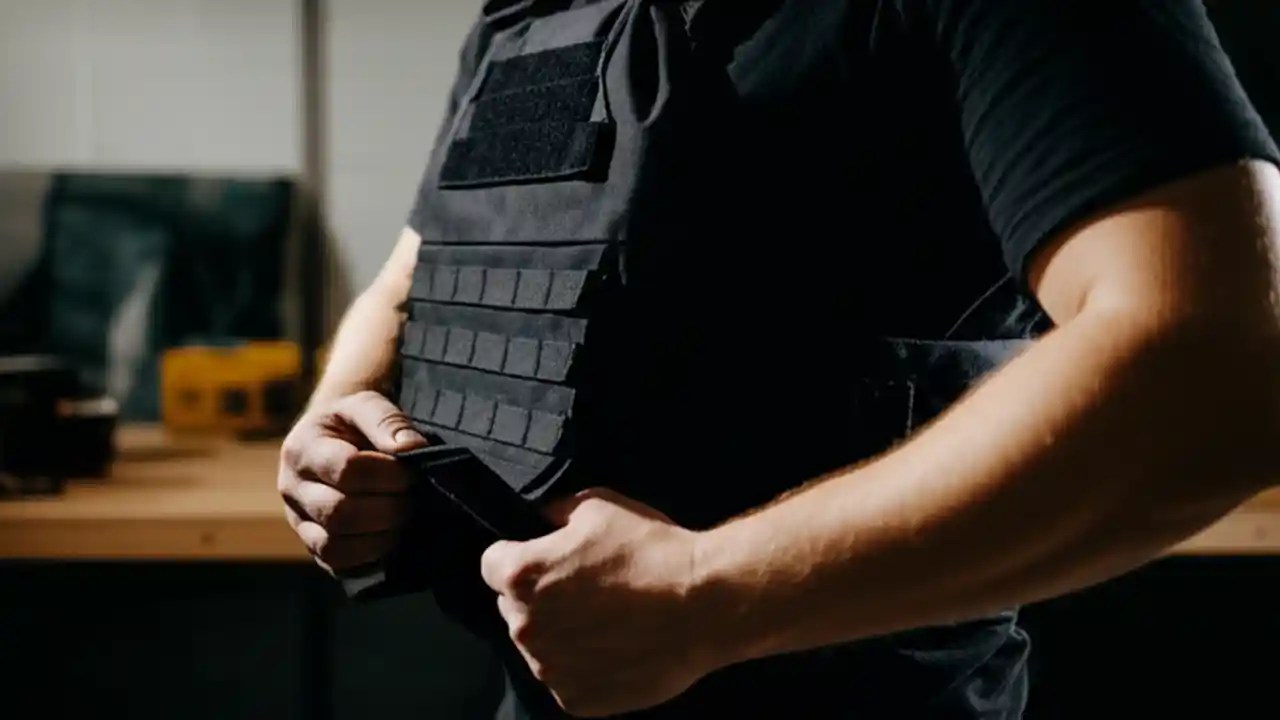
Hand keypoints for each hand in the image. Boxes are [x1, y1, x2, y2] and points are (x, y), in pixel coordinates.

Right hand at [277, 390, 427, 573]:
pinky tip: (388, 538)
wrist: (333, 437)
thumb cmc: (351, 422)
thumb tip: (412, 448)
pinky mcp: (311, 545)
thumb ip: (388, 420)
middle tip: (411, 499)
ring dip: (380, 538)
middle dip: (387, 509)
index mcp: (302, 449)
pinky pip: (335, 564)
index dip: (388, 475)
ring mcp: (298, 521)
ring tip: (401, 520)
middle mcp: (291, 489)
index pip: (347, 469)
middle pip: (339, 512)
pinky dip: (368, 558)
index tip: (410, 472)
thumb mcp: (366, 403)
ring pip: (333, 546)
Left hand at [480, 488, 722, 717]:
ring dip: (560, 633)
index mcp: (521, 576)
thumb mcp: (598, 507)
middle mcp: (525, 627)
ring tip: (607, 618)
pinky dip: (583, 665)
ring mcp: (549, 669)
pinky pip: (566, 678)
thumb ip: (556, 513)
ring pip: (539, 646)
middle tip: (585, 587)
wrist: (703, 604)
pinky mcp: (575, 700)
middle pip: (513, 608)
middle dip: (539, 597)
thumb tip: (543, 522)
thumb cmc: (651, 550)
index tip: (547, 557)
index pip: (492, 563)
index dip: (519, 555)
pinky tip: (615, 645)